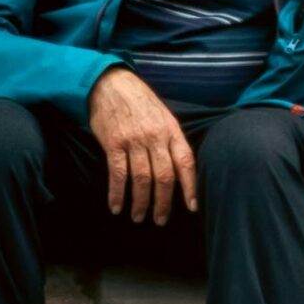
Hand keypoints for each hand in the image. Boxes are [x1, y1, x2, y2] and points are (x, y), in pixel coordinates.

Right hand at [88, 65, 197, 224]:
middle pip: (164, 177)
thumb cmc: (139, 101)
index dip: (190, 187)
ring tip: (138, 217)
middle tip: (160, 220)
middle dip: (163, 203)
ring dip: (141, 203)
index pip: (186, 162)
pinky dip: (117, 193)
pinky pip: (118, 174)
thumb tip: (179, 168)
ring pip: (142, 179)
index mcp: (171, 130)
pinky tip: (117, 206)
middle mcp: (155, 137)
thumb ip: (171, 139)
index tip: (192, 207)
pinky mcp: (114, 143)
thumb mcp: (163, 115)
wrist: (111, 83)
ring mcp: (134, 140)